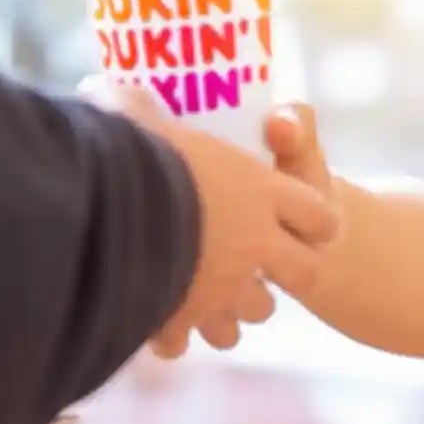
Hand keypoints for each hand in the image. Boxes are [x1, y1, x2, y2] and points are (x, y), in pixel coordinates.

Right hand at [78, 77, 338, 357]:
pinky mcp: (188, 317)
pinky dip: (182, 333)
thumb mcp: (148, 117)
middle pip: (304, 270)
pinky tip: (162, 320)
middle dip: (288, 270)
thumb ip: (141, 107)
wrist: (116, 215)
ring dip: (237, 305)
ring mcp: (228, 286)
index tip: (305, 216)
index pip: (318, 213)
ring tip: (210, 292)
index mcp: (263, 190)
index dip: (314, 217)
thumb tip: (105, 87)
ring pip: (258, 309)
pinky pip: (198, 336)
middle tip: (260, 262)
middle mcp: (258, 242)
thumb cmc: (142, 154)